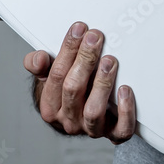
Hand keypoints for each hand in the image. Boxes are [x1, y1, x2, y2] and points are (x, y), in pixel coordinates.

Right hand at [23, 21, 135, 143]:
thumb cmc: (68, 93)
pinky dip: (125, 111)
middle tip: (96, 38)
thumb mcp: (49, 78)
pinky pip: (121, 129)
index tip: (80, 29)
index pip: (56, 75)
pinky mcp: (114, 134)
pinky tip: (126, 90)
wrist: (83, 120)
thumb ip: (40, 66)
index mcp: (50, 106)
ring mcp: (92, 129)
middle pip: (73, 89)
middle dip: (85, 60)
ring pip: (93, 112)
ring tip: (110, 61)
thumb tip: (38, 58)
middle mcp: (69, 120)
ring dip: (101, 84)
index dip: (68, 50)